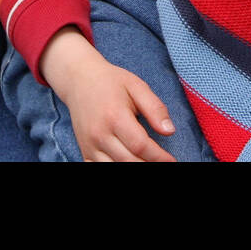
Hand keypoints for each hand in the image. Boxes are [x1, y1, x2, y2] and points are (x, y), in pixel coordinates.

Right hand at [41, 29, 176, 161]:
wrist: (79, 80)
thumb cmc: (111, 82)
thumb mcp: (136, 86)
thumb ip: (155, 108)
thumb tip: (170, 131)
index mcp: (115, 116)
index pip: (140, 146)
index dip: (159, 157)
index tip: (171, 160)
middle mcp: (100, 134)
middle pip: (129, 161)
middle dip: (149, 165)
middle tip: (163, 162)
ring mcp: (89, 144)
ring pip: (115, 169)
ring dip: (134, 168)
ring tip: (147, 161)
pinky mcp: (84, 150)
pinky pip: (100, 169)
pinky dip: (115, 169)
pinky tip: (128, 162)